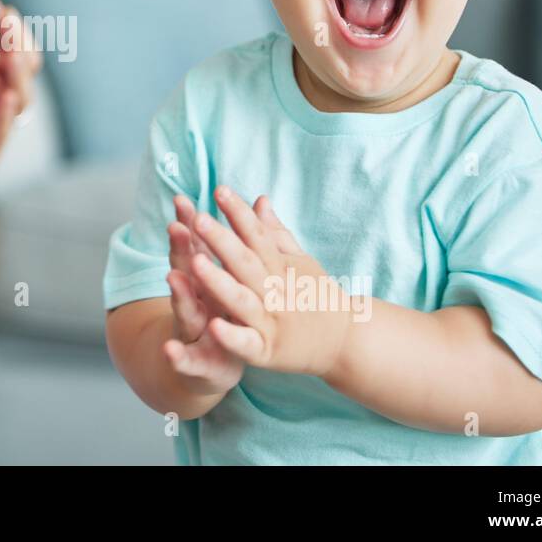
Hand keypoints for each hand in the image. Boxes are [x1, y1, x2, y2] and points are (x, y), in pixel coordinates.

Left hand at [0, 0, 42, 174]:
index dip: (8, 26)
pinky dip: (1, 121)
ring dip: (16, 75)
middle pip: (24, 68)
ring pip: (20, 103)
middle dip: (14, 42)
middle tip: (5, 20)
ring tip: (9, 55)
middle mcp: (3, 104)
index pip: (17, 47)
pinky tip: (1, 96)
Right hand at [162, 195, 246, 395]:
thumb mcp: (222, 283)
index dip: (190, 224)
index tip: (183, 200)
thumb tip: (233, 207)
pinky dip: (177, 356)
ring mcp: (193, 331)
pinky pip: (186, 360)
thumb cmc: (220, 318)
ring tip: (172, 278)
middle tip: (175, 227)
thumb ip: (217, 249)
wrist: (207, 370)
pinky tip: (169, 351)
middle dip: (181, 249)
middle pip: (186, 272)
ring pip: (185, 310)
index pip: (197, 248)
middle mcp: (196, 302)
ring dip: (179, 294)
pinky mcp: (194, 363)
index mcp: (207, 283)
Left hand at [185, 187, 351, 377]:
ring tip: (195, 262)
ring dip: (219, 282)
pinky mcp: (267, 351)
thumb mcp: (300, 262)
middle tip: (198, 218)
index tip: (220, 190)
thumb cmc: (317, 297)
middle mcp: (275, 291)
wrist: (346, 342)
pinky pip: (247, 342)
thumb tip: (260, 199)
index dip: (239, 213)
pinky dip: (232, 336)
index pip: (257, 236)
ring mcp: (271, 321)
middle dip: (222, 240)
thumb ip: (275, 233)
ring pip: (242, 300)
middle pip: (245, 263)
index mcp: (280, 267)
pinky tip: (213, 326)